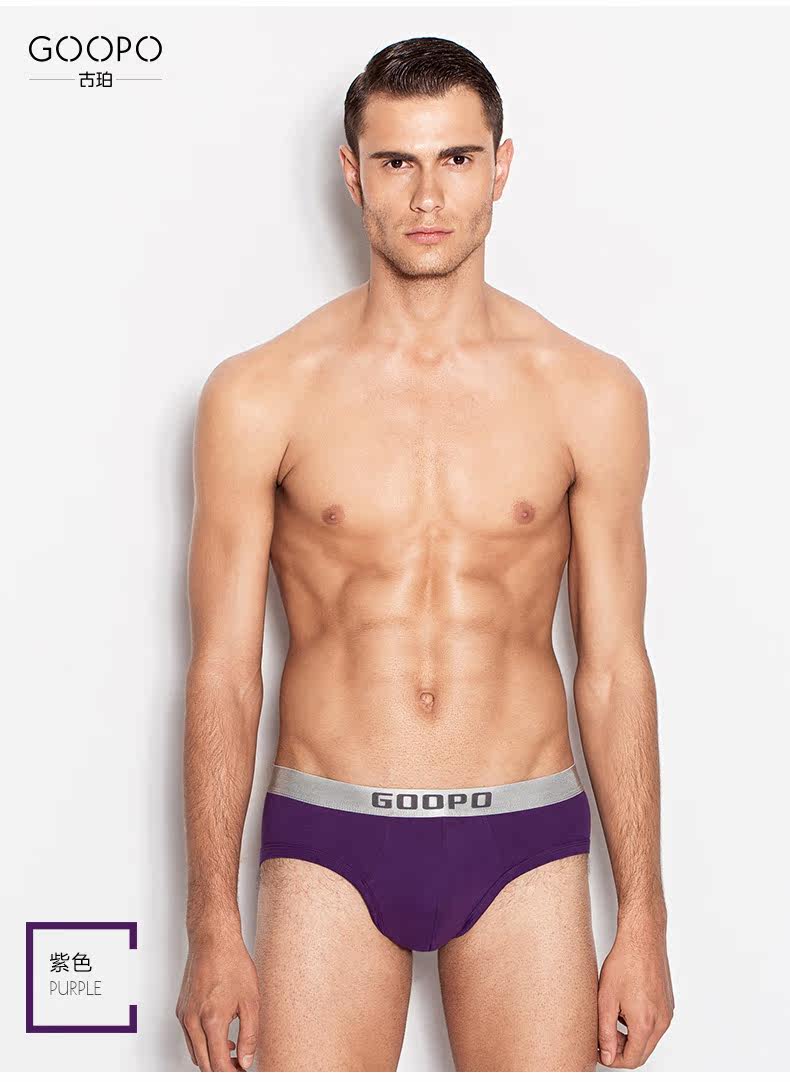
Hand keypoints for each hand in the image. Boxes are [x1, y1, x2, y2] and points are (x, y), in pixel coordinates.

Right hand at [176, 926, 259, 1070]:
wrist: (213, 940)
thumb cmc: (232, 963)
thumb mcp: (251, 1001)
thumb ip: (249, 1035)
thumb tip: (246, 1060)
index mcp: (211, 1021)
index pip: (219, 1065)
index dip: (233, 1074)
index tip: (244, 1073)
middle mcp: (192, 1022)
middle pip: (204, 1064)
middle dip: (223, 1070)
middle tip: (240, 1066)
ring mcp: (184, 1016)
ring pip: (195, 1053)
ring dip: (212, 1058)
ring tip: (234, 1051)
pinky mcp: (181, 1010)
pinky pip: (190, 1038)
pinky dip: (203, 1043)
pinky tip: (220, 1034)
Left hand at [597, 919, 673, 1068]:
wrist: (642, 938)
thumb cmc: (625, 962)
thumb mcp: (606, 999)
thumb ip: (606, 1032)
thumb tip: (606, 1055)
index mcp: (646, 1023)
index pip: (632, 1059)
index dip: (613, 1059)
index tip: (600, 1049)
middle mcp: (661, 1021)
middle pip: (642, 1051)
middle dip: (621, 1049)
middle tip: (603, 1034)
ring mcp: (667, 1012)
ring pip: (648, 1038)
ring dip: (630, 1035)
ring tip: (612, 1014)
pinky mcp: (667, 1003)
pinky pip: (654, 1024)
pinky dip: (640, 1023)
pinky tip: (626, 1004)